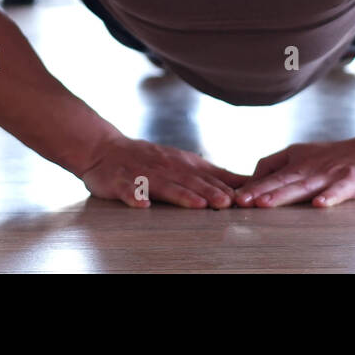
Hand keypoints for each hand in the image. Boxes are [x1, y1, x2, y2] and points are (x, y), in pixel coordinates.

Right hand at [78, 135, 250, 208]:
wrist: (106, 150)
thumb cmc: (151, 160)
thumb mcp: (185, 163)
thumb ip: (214, 175)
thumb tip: (248, 184)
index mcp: (182, 165)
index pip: (208, 177)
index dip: (226, 187)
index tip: (245, 198)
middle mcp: (166, 168)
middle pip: (190, 182)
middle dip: (210, 192)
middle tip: (227, 203)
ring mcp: (143, 175)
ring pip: (164, 186)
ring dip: (181, 195)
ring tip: (197, 204)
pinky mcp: (120, 183)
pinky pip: (127, 190)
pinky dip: (135, 196)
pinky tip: (142, 204)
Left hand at [234, 139, 354, 207]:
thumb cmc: (338, 157)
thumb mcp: (305, 156)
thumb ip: (280, 166)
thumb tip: (251, 182)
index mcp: (298, 159)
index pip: (269, 170)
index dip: (252, 184)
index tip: (234, 197)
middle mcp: (310, 165)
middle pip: (281, 179)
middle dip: (259, 191)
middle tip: (239, 202)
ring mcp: (330, 173)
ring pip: (304, 185)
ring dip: (283, 195)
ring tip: (264, 204)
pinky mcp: (351, 181)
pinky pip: (339, 190)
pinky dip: (329, 196)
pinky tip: (318, 205)